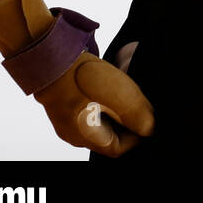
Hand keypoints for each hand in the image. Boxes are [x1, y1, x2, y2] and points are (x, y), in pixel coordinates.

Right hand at [0, 0, 153, 156]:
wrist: (51, 53)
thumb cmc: (83, 77)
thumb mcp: (121, 97)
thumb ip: (139, 118)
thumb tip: (151, 130)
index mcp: (85, 138)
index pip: (119, 149)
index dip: (137, 135)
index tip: (147, 116)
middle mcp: (73, 133)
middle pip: (110, 135)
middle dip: (127, 119)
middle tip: (138, 100)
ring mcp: (66, 117)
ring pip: (101, 119)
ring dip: (116, 106)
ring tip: (124, 89)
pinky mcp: (65, 101)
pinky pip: (90, 105)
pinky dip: (103, 97)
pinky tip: (110, 81)